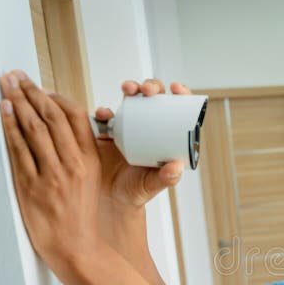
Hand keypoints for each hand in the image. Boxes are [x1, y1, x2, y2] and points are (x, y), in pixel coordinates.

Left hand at [0, 70, 100, 263]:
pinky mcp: (31, 186)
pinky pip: (18, 149)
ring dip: (16, 101)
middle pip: (50, 116)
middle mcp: (72, 164)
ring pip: (33, 128)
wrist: (76, 247)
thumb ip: (78, 156)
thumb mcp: (90, 182)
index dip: (55, 97)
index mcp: (90, 161)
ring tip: (6, 84)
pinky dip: (9, 126)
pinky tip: (3, 111)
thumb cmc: (81, 218)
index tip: (41, 88)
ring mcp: (51, 175)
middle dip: (31, 91)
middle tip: (17, 76)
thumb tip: (61, 131)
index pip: (74, 117)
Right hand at [94, 78, 191, 210]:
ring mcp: (127, 125)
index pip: (178, 110)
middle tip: (149, 90)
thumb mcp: (153, 185)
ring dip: (131, 88)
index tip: (176, 89)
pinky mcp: (107, 130)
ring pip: (131, 99)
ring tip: (129, 90)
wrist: (109, 198)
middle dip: (152, 86)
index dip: (180, 95)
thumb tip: (176, 166)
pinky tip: (103, 114)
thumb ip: (166, 178)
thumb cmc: (137, 191)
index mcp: (165, 136)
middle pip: (154, 97)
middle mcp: (148, 126)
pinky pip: (105, 114)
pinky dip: (103, 111)